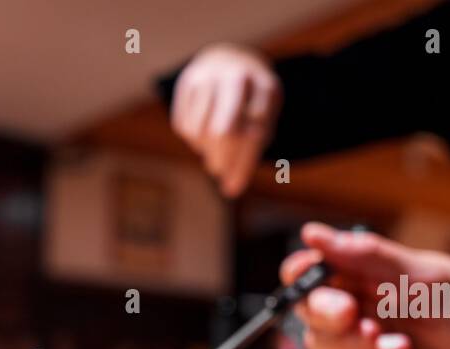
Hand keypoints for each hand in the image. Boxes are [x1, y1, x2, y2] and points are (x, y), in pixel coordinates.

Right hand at [170, 44, 280, 196]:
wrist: (229, 59)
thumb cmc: (250, 101)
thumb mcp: (260, 122)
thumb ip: (249, 154)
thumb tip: (230, 189)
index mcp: (264, 86)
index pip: (253, 134)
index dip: (242, 164)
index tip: (233, 188)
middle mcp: (236, 76)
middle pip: (224, 132)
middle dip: (220, 159)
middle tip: (217, 172)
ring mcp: (210, 77)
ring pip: (200, 131)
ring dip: (205, 149)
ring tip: (213, 149)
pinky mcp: (187, 82)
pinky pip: (184, 125)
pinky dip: (193, 138)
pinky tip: (202, 135)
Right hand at [279, 223, 449, 348]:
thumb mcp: (427, 278)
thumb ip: (368, 259)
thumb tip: (315, 235)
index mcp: (379, 274)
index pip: (321, 267)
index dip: (304, 270)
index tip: (303, 272)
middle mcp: (370, 307)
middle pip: (312, 307)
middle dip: (322, 309)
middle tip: (346, 312)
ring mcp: (370, 345)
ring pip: (323, 341)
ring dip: (345, 338)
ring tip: (379, 337)